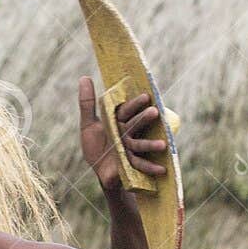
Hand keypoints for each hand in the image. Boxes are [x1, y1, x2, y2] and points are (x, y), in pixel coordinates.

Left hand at [78, 78, 166, 192]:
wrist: (100, 171)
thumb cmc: (96, 146)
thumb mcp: (88, 125)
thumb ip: (87, 103)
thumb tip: (84, 77)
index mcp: (119, 121)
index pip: (126, 110)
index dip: (134, 104)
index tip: (145, 96)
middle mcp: (128, 133)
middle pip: (135, 125)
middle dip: (144, 119)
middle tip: (154, 111)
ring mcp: (131, 149)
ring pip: (141, 145)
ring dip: (152, 144)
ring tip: (163, 144)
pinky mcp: (132, 165)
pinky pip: (142, 166)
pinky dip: (151, 168)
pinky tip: (162, 170)